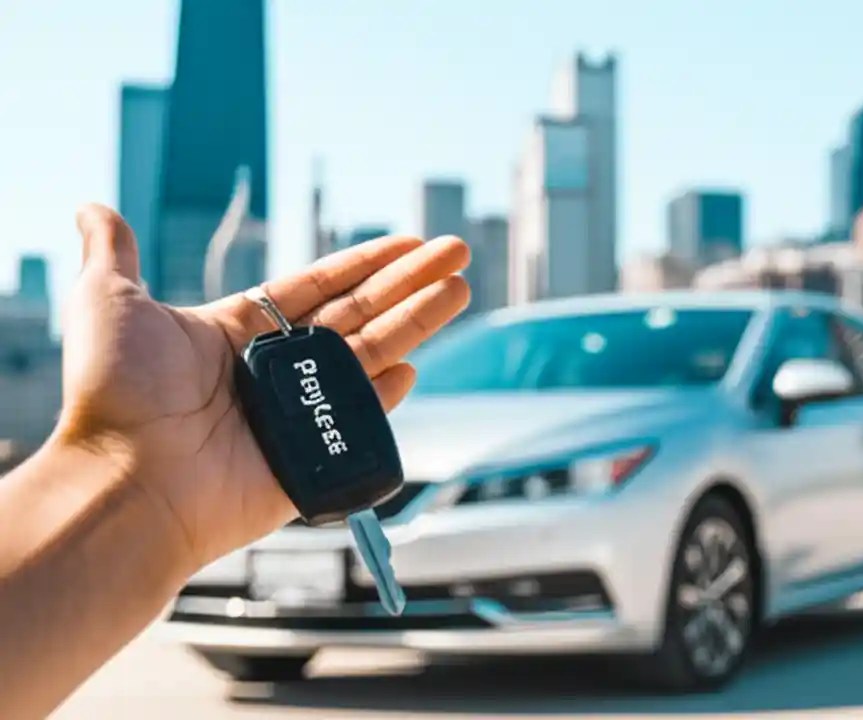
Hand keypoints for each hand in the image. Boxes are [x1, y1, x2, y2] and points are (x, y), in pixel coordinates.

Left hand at [58, 204, 469, 573]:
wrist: (127, 481)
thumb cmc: (115, 395)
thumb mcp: (108, 303)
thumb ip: (112, 253)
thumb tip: (92, 206)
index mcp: (237, 334)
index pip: (317, 288)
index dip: (363, 262)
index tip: (406, 241)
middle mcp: (272, 372)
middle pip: (359, 314)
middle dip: (409, 282)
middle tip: (458, 251)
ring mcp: (296, 415)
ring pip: (370, 356)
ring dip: (419, 321)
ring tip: (460, 288)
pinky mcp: (311, 459)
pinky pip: (360, 421)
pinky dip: (388, 395)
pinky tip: (417, 366)